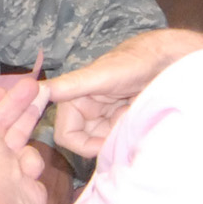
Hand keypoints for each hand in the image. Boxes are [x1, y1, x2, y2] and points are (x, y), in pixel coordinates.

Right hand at [42, 28, 202, 156]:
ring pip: (105, 141)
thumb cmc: (131, 62)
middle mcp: (87, 110)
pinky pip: (119, 136)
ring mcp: (105, 115)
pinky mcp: (121, 117)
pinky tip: (140, 117)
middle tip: (127, 125)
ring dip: (120, 135)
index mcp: (73, 99)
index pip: (67, 136)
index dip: (84, 145)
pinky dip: (130, 132)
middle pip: (87, 141)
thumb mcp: (99, 75)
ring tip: (135, 116)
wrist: (165, 58)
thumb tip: (37, 89)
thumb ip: (69, 85)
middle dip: (106, 140)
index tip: (107, 143)